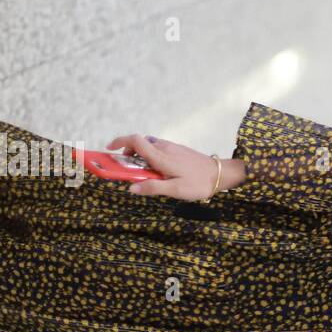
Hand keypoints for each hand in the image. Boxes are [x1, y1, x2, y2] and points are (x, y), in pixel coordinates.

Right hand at [103, 133, 242, 200]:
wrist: (221, 174)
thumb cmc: (199, 183)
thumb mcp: (175, 190)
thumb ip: (153, 188)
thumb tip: (131, 188)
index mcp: (161, 157)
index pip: (135, 140)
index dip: (120, 142)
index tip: (109, 150)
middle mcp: (165, 148)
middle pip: (139, 143)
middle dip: (128, 153)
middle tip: (127, 169)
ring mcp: (172, 147)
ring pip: (149, 146)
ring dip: (140, 156)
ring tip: (143, 173)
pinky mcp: (178, 150)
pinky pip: (159, 149)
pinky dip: (151, 157)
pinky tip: (157, 171)